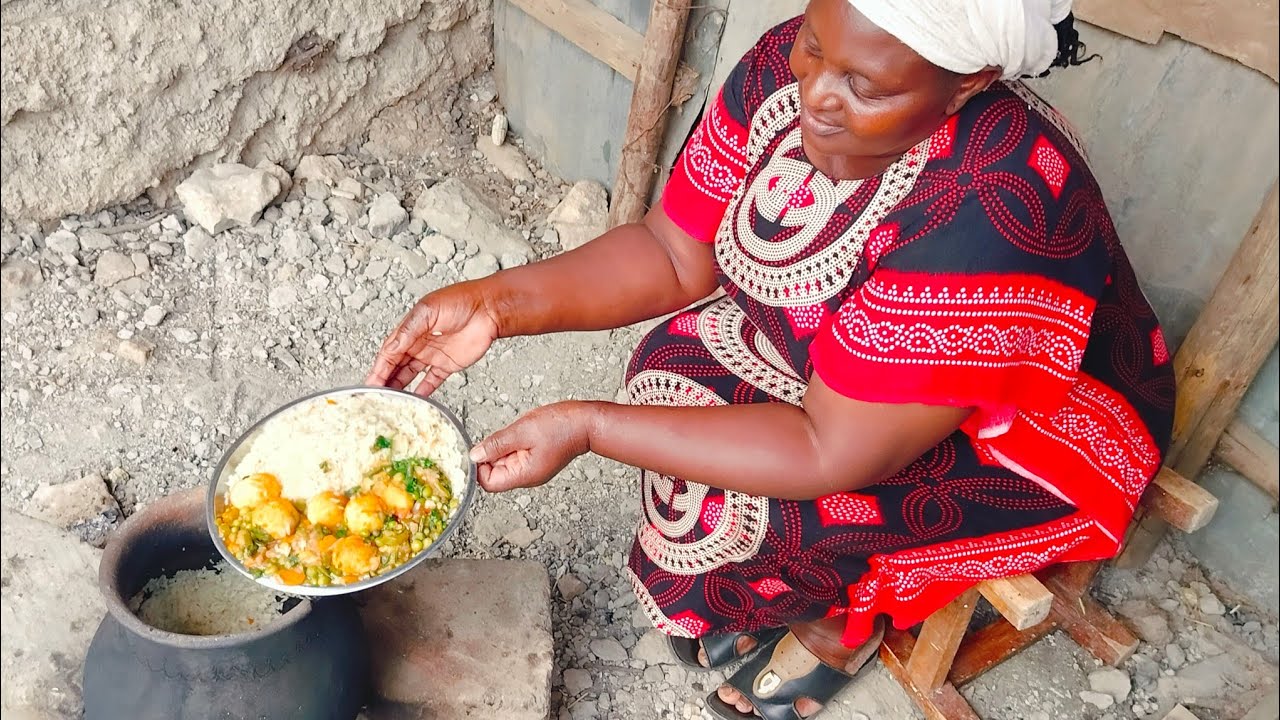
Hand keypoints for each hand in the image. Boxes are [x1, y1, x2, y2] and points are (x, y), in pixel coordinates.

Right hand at [366, 283, 499, 395]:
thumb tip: (390, 348)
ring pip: (410, 375)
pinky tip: (415, 400)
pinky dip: (423, 391)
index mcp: (410, 329)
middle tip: (376, 397)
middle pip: (396, 366)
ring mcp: (432, 354)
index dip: (379, 369)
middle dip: (385, 381)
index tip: (371, 384)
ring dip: (400, 387)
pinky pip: (431, 381)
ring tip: (390, 401)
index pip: (388, 353)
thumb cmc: (462, 301)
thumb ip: (408, 332)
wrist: (489, 309)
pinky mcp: (447, 364)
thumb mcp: (428, 311)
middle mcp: (418, 342)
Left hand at [469, 402, 596, 492]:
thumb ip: (496, 444)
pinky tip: (520, 434)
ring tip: (514, 433)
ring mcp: (532, 469)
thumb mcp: (522, 431)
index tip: (478, 449)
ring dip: (502, 448)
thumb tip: (475, 455)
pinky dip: (511, 445)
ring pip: (504, 463)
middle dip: (491, 455)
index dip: (478, 467)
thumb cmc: (561, 427)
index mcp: (524, 475)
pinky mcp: (535, 460)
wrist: (586, 423)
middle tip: (499, 436)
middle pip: (495, 474)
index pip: (489, 483)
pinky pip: (515, 456)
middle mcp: (528, 477)